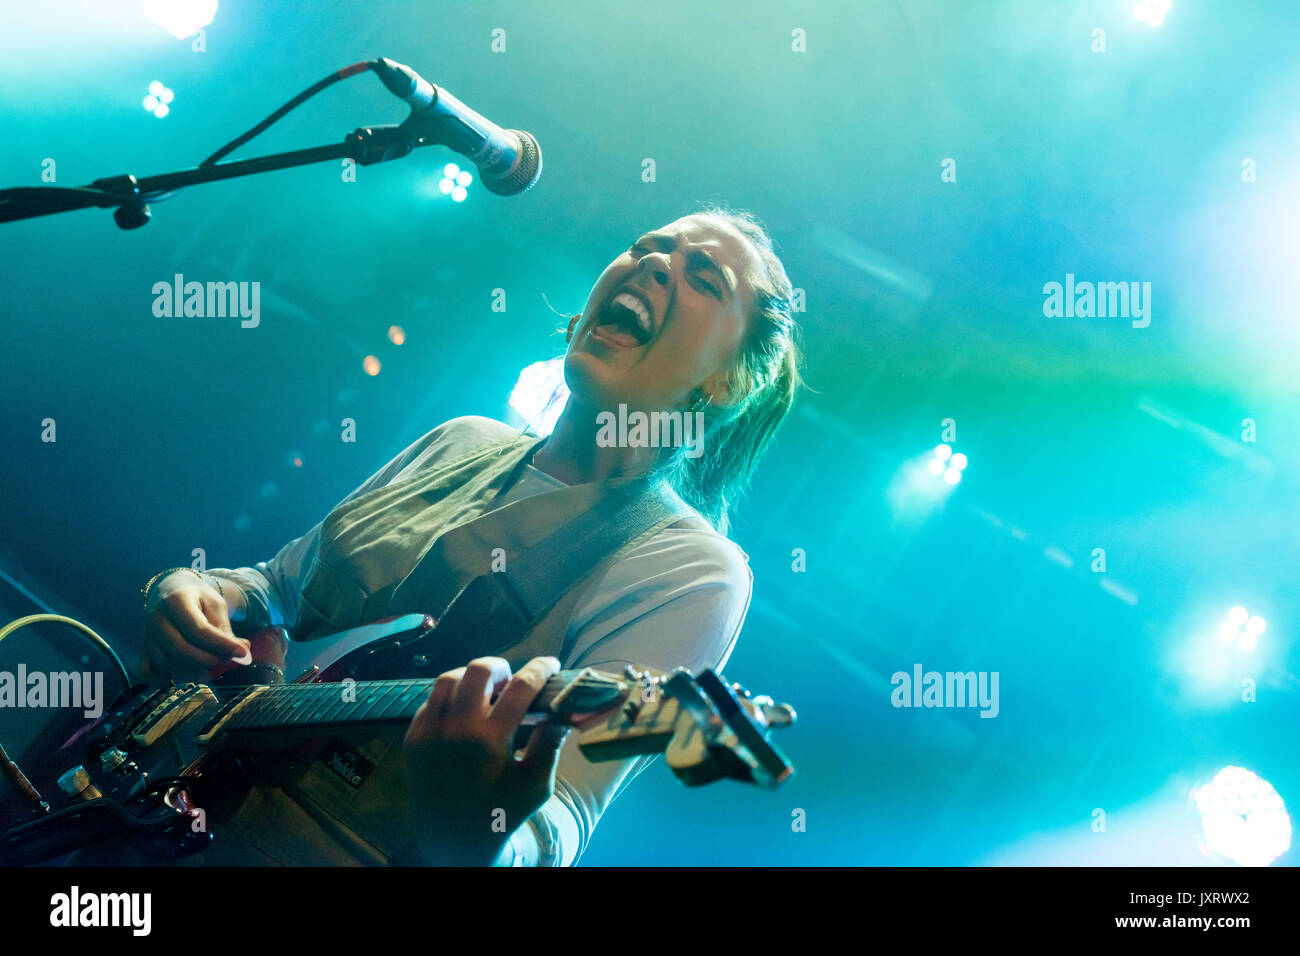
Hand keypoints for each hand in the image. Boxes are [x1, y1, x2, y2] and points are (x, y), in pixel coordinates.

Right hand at [139, 572, 249, 683]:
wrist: (171, 590)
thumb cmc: (198, 598)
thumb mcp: (216, 605)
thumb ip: (226, 629)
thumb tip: (243, 652)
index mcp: (175, 601)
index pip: (198, 630)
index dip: (221, 645)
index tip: (242, 653)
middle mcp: (156, 618)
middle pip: (180, 649)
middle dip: (209, 660)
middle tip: (227, 659)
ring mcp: (147, 635)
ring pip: (166, 663)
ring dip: (192, 669)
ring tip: (209, 660)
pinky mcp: (143, 649)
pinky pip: (145, 672)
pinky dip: (161, 679)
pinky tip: (179, 676)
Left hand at [402, 655, 572, 865]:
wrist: (452, 842)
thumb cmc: (501, 815)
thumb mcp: (535, 786)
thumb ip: (549, 745)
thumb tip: (564, 711)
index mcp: (490, 741)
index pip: (520, 687)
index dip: (540, 669)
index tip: (551, 663)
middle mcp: (456, 731)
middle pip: (477, 670)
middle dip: (500, 666)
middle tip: (510, 679)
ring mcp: (429, 733)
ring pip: (447, 679)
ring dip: (470, 678)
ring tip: (485, 691)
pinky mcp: (412, 740)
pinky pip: (429, 702)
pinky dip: (449, 699)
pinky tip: (462, 713)